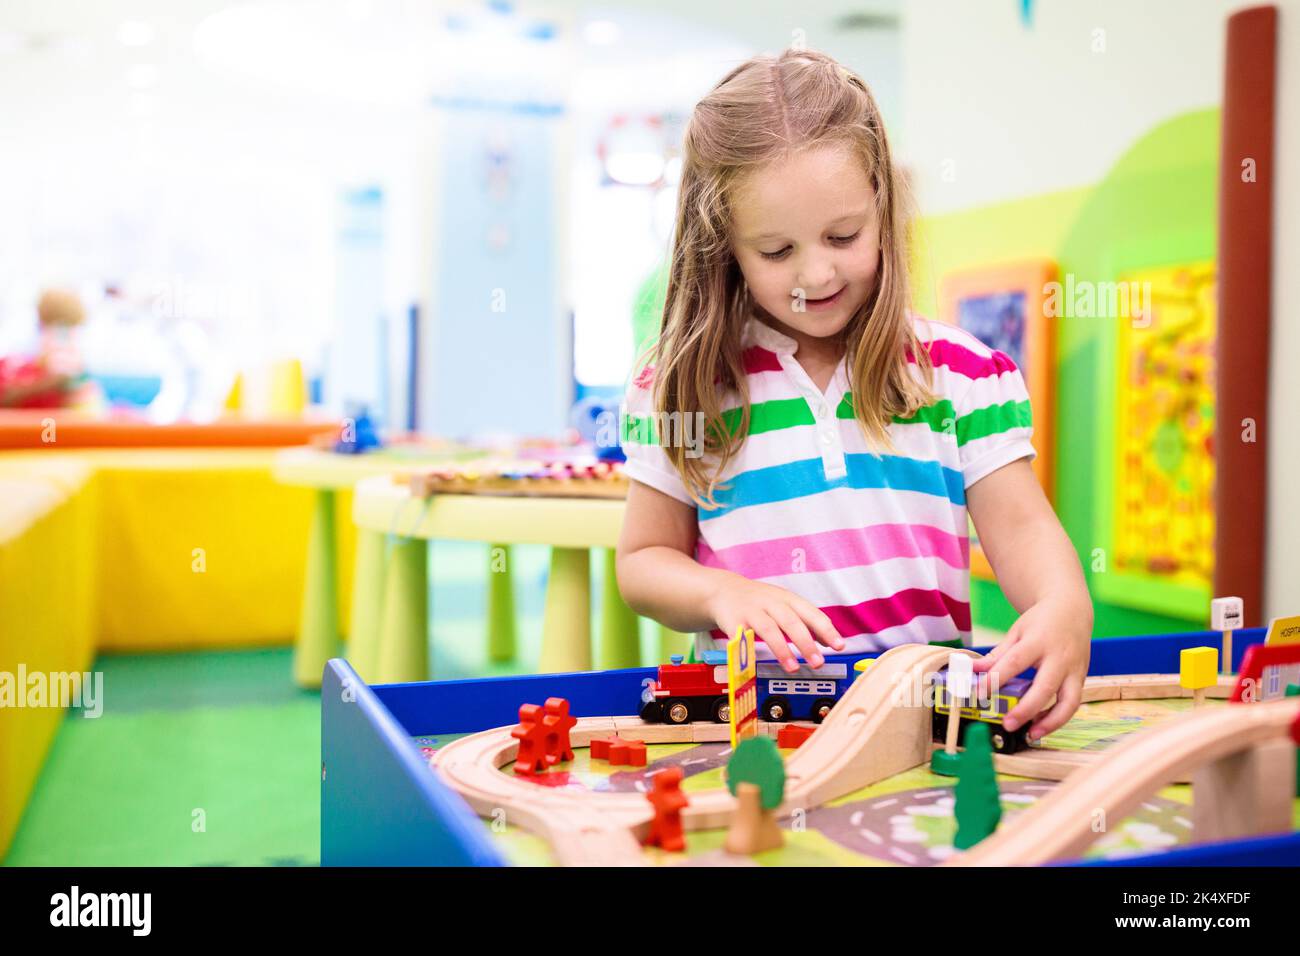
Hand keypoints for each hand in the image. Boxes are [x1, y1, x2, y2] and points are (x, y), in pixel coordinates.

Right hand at [706, 574, 844, 671]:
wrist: (724, 590)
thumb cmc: (760, 601)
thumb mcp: (785, 604)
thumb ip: (806, 621)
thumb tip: (829, 642)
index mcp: (788, 599)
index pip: (811, 613)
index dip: (826, 630)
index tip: (839, 646)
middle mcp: (771, 603)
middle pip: (791, 621)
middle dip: (806, 643)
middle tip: (818, 662)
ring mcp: (752, 611)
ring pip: (769, 629)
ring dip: (782, 649)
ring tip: (793, 667)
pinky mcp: (733, 622)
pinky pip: (744, 638)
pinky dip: (751, 650)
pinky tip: (758, 663)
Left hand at [971, 597, 1091, 741]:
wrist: (1072, 611)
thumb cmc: (1040, 622)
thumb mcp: (1016, 632)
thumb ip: (996, 655)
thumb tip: (971, 670)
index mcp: (1038, 641)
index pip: (1015, 662)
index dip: (996, 679)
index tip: (979, 693)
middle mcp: (1059, 657)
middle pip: (1045, 686)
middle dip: (1027, 709)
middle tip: (1008, 724)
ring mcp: (1074, 669)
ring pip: (1069, 701)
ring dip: (1051, 722)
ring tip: (1031, 735)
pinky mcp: (1082, 678)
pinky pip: (1073, 703)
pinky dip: (1058, 718)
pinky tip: (1041, 725)